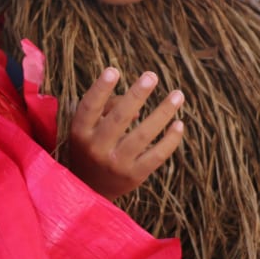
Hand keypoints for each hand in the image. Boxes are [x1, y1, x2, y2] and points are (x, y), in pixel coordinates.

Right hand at [68, 67, 183, 199]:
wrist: (90, 188)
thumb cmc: (89, 147)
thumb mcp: (86, 128)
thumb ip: (106, 109)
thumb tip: (138, 107)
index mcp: (80, 133)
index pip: (89, 107)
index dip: (100, 89)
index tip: (114, 70)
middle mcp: (96, 149)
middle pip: (119, 119)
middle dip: (137, 95)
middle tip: (152, 75)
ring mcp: (116, 164)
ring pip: (143, 135)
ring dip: (163, 112)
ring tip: (177, 94)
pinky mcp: (134, 176)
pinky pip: (157, 155)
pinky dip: (170, 140)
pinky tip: (179, 123)